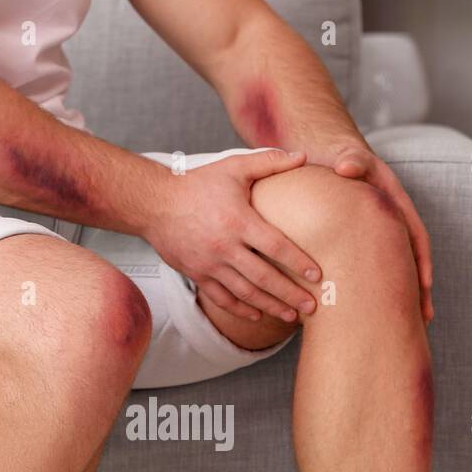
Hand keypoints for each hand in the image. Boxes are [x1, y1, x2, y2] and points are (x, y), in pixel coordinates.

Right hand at [145, 149, 320, 322]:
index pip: (276, 246)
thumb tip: (303, 156)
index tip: (316, 275)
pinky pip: (222, 299)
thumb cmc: (197, 184)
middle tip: (312, 306)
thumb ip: (269, 162)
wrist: (154, 203)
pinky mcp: (197, 275)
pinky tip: (259, 314)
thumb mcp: (233, 167)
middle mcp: (225, 247)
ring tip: (292, 315)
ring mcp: (210, 265)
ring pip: (245, 293)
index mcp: (238, 221)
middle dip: (290, 294)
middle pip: (264, 277)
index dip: (298, 262)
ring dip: (271, 306)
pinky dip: (242, 310)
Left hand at [328, 142, 433, 322]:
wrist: (321, 158)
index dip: (421, 261)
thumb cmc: (334, 157)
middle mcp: (391, 221)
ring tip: (407, 326)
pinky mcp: (360, 244)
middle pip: (410, 259)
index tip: (425, 285)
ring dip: (401, 295)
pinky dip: (377, 289)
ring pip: (393, 268)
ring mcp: (376, 234)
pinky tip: (372, 313)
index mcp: (395, 204)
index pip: (415, 235)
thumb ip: (352, 161)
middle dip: (418, 289)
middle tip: (424, 319)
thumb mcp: (346, 155)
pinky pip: (372, 268)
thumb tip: (346, 166)